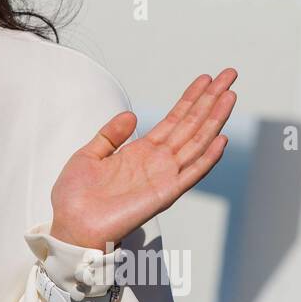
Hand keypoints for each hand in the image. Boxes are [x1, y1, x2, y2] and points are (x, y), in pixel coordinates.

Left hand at [49, 69, 237, 249]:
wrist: (70, 226)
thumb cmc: (75, 197)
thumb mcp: (88, 155)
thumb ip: (110, 135)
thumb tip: (131, 115)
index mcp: (141, 152)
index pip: (174, 119)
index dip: (191, 98)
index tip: (207, 79)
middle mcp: (157, 162)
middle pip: (191, 125)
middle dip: (210, 100)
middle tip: (230, 75)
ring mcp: (163, 177)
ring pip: (196, 142)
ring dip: (214, 119)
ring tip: (230, 95)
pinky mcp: (163, 195)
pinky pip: (191, 174)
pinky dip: (207, 158)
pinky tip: (221, 139)